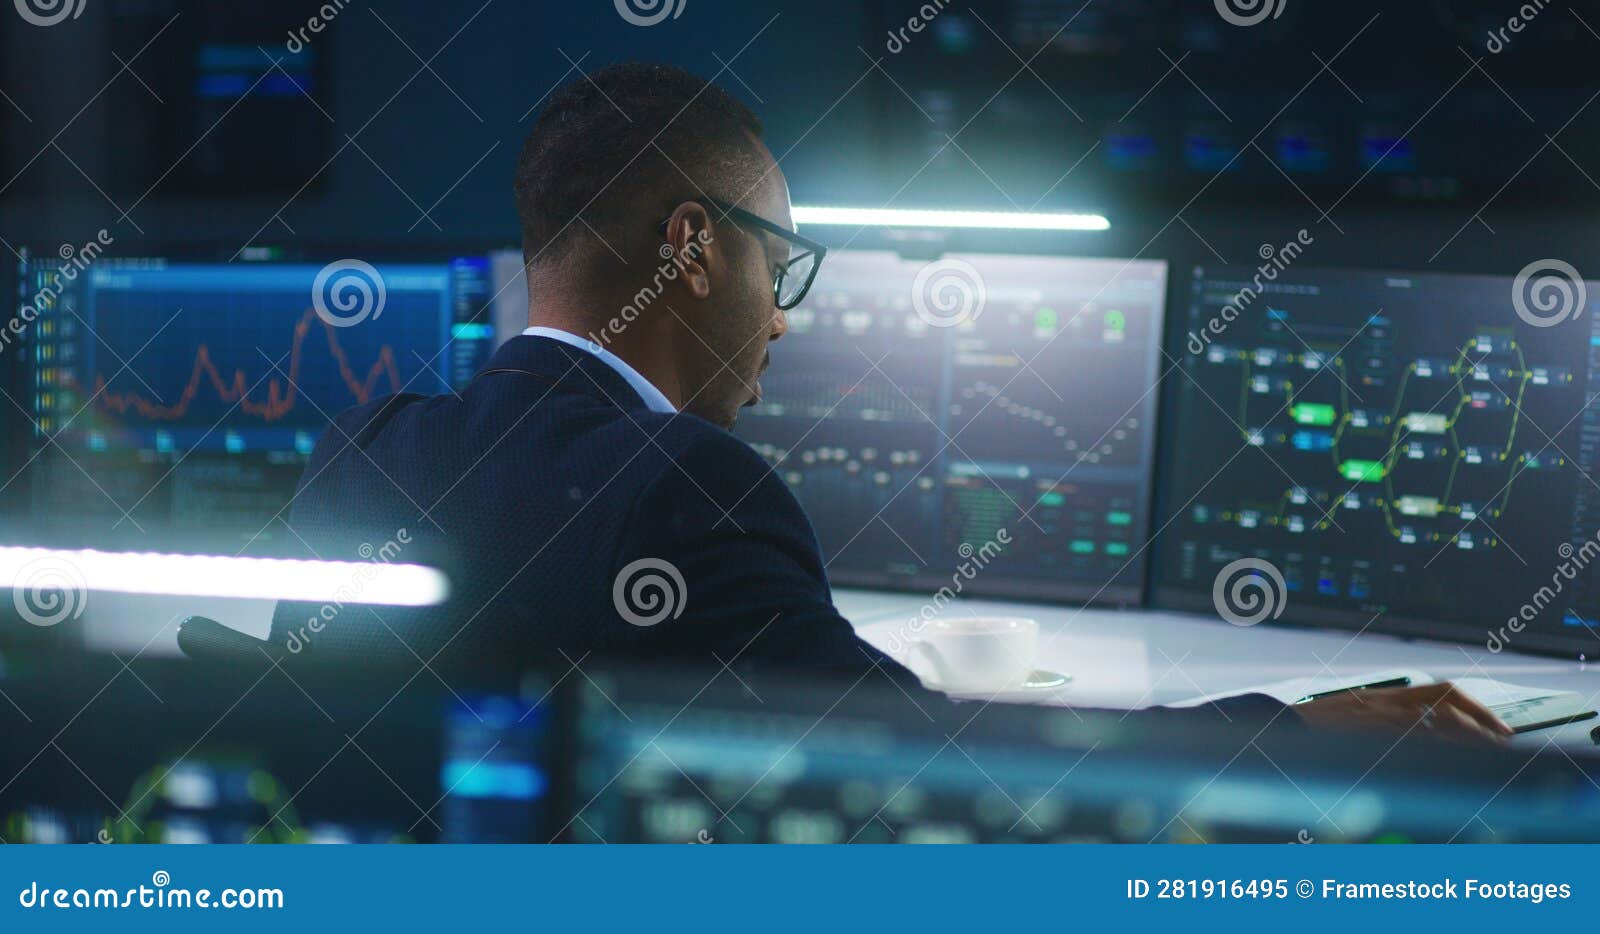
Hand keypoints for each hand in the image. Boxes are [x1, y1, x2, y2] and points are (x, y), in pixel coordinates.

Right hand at [1296, 682, 1512, 745]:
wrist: (1277, 726)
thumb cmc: (1314, 729)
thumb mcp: (1355, 718)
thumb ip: (1389, 726)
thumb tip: (1431, 744)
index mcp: (1386, 696)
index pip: (1443, 692)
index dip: (1478, 709)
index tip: (1501, 730)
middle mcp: (1385, 702)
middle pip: (1447, 705)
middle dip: (1482, 725)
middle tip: (1503, 746)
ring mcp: (1375, 717)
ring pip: (1435, 722)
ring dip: (1465, 739)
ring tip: (1486, 758)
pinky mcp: (1365, 733)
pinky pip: (1410, 740)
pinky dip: (1434, 751)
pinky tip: (1448, 765)